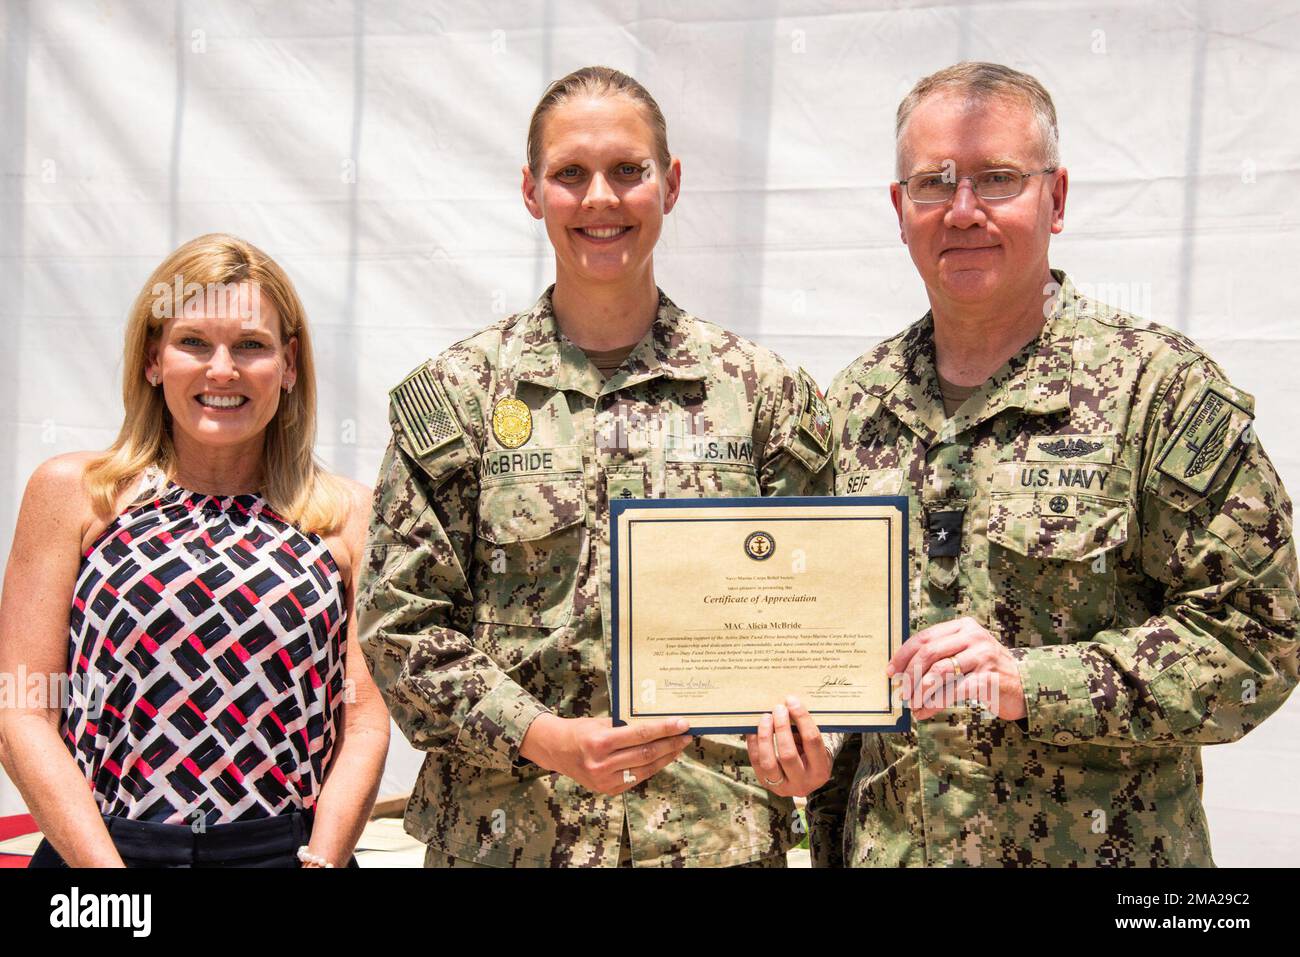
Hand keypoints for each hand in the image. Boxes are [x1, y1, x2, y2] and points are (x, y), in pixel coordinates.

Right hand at [519, 714, 692, 794]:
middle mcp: (602, 764)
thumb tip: (658, 724)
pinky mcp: (607, 790)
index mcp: (599, 742)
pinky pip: (636, 778)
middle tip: (687, 735)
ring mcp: (604, 781)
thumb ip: (626, 726)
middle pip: (646, 753)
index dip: (664, 729)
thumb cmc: (580, 731)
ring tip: (679, 746)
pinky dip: (652, 767)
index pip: (640, 735)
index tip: (682, 724)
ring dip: (666, 757)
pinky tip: (662, 758)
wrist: (555, 751)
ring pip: (645, 769)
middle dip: (670, 744)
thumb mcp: (601, 722)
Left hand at [745, 696, 830, 796]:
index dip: (802, 719)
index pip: (812, 741)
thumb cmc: (809, 754)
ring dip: (765, 736)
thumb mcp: (814, 746)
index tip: (793, 702)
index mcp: (821, 770)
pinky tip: (754, 728)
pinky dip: (754, 743)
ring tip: (766, 717)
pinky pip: (756, 762)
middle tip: (778, 708)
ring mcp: (783, 787)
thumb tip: (788, 705)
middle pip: (788, 754)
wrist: (803, 779)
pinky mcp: (766, 784)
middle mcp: (803, 783)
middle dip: (781, 727)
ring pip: (769, 762)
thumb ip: (803, 729)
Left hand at [887, 616, 1025, 720]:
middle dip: (911, 675)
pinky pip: (954, 691)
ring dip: (921, 691)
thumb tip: (903, 672)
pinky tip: (926, 711)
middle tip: (902, 693)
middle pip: (930, 652)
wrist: (1025, 685)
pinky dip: (935, 703)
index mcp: (963, 626)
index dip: (904, 655)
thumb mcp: (965, 654)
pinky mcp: (989, 678)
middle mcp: (973, 637)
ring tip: (913, 705)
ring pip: (940, 671)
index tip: (891, 672)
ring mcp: (983, 656)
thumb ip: (940, 656)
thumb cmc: (987, 670)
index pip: (925, 637)